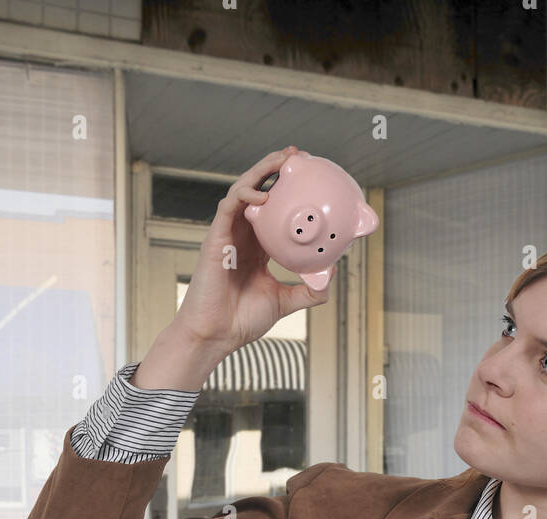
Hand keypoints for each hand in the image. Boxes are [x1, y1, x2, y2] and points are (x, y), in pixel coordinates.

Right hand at [173, 145, 335, 353]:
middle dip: (275, 169)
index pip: (273, 210)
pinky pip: (229, 207)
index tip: (307, 176)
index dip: (287, 191)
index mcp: (257, 247)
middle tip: (297, 155)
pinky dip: (245, 196)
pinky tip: (264, 195)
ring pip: (243, 191)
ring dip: (261, 171)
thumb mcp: (285, 302)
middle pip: (258, 191)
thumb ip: (308, 290)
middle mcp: (242, 235)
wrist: (217, 334)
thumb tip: (330, 275)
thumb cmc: (242, 320)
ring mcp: (228, 234)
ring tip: (282, 160)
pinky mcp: (215, 237)